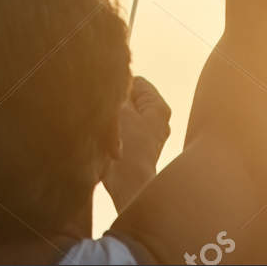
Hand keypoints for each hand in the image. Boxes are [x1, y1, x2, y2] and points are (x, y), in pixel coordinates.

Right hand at [103, 76, 172, 210]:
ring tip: (108, 131)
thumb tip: (117, 79)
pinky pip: (122, 131)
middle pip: (131, 100)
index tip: (110, 99)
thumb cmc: (128, 147)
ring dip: (112, 120)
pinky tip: (108, 143)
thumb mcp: (120, 111)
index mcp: (159, 108)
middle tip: (107, 115)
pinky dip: (113, 133)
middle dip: (116, 104)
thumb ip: (119, 91)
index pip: (136, 82)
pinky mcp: (138, 148)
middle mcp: (159, 120)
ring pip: (125, 116)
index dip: (119, 87)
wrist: (128, 186)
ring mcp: (149, 135)